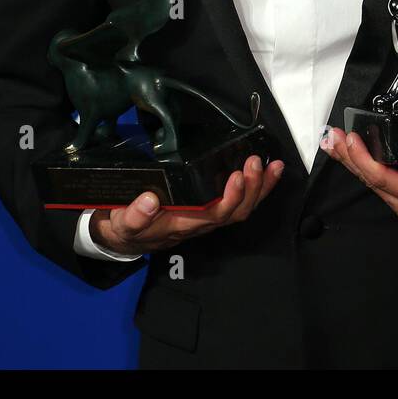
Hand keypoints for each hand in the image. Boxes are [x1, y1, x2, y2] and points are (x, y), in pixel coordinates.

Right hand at [88, 154, 284, 254]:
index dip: (230, 198)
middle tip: (255, 161)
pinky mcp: (213, 208)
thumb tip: (150, 201)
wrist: (129, 237)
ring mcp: (210, 217)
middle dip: (251, 188)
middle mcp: (202, 223)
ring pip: (244, 207)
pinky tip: (270, 170)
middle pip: (236, 211)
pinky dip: (259, 187)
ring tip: (272, 164)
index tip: (236, 176)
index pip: (214, 214)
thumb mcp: (124, 223)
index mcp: (183, 224)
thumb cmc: (129, 227)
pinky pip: (242, 200)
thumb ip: (135, 216)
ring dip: (260, 187)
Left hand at [321, 127, 397, 225]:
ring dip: (352, 160)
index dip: (364, 159)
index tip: (352, 140)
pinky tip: (352, 152)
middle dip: (348, 158)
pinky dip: (364, 164)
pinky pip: (379, 181)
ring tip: (334, 141)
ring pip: (371, 181)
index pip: (383, 179)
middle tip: (331, 137)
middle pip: (370, 181)